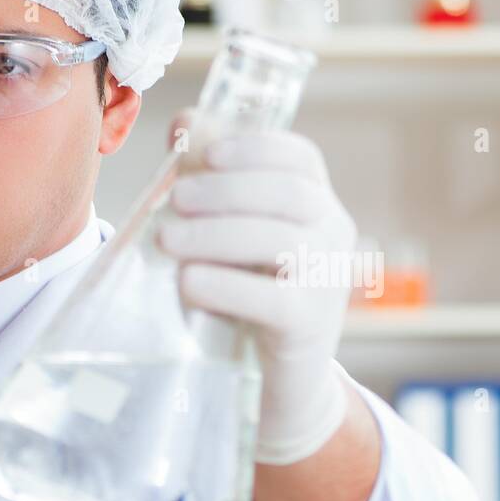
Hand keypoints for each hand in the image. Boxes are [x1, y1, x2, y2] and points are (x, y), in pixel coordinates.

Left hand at [156, 124, 355, 465]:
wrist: (278, 378)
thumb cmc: (247, 293)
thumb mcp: (230, 234)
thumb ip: (208, 178)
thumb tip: (184, 121)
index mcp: (316, 203)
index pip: (301, 158)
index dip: (256, 147)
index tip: (208, 153)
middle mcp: (332, 235)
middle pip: (289, 196)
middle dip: (226, 191)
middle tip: (175, 200)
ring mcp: (326, 281)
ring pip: (279, 243)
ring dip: (216, 235)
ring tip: (167, 240)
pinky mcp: (307, 327)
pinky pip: (272, 300)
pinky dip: (225, 286)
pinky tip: (188, 283)